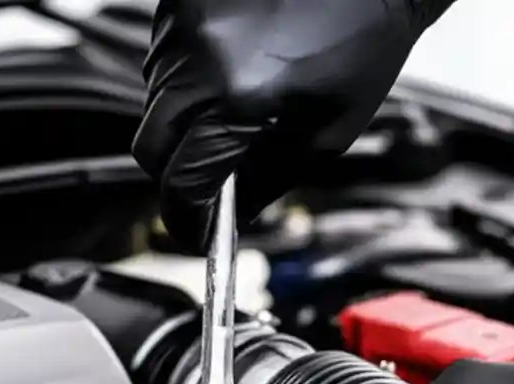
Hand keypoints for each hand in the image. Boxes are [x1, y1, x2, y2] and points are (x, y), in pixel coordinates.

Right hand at [133, 0, 455, 251]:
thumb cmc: (362, 42)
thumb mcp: (326, 133)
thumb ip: (269, 180)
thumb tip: (233, 214)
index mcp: (238, 98)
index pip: (182, 181)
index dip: (186, 219)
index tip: (195, 231)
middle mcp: (197, 58)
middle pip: (150, 146)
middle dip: (175, 174)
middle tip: (208, 184)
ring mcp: (180, 23)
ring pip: (154, 100)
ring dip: (183, 120)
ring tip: (236, 109)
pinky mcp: (177, 0)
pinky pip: (163, 57)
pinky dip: (187, 77)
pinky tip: (232, 68)